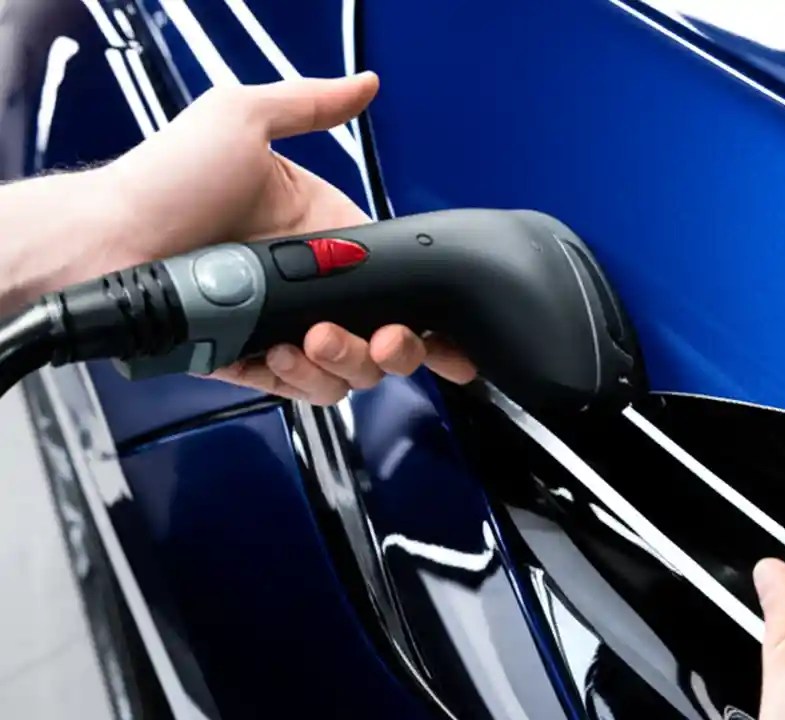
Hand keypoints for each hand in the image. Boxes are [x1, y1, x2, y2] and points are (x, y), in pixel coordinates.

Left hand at [95, 73, 474, 402]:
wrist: (104, 243)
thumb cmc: (162, 182)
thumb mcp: (240, 122)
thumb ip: (309, 105)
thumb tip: (364, 86)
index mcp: (321, 233)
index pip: (393, 276)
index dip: (420, 302)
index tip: (432, 319)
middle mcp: (307, 285)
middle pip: (383, 336)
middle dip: (397, 346)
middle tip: (387, 338)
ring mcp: (282, 326)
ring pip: (350, 371)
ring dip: (347, 362)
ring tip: (315, 339)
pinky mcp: (252, 362)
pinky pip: (301, 391)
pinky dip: (302, 380)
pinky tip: (281, 352)